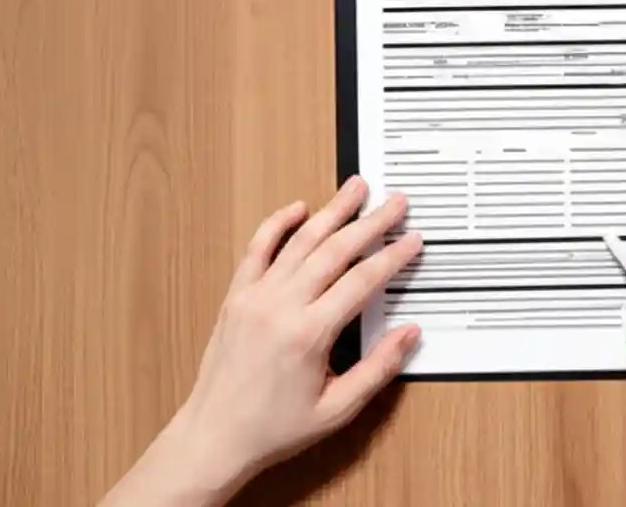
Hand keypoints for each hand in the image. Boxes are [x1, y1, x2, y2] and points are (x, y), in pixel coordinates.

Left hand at [102, 177, 420, 506]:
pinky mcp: (236, 297)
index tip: (411, 241)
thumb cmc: (273, 428)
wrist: (215, 436)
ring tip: (353, 190)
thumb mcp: (338, 409)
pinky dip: (276, 224)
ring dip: (330, 212)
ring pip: (299, 242)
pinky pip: (257, 250)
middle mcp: (280, 307)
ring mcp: (254, 298)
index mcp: (308, 334)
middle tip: (393, 203)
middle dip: (369, 223)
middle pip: (335, 251)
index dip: (392, 257)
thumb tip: (409, 335)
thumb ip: (378, 369)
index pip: (362, 282)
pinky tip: (297, 207)